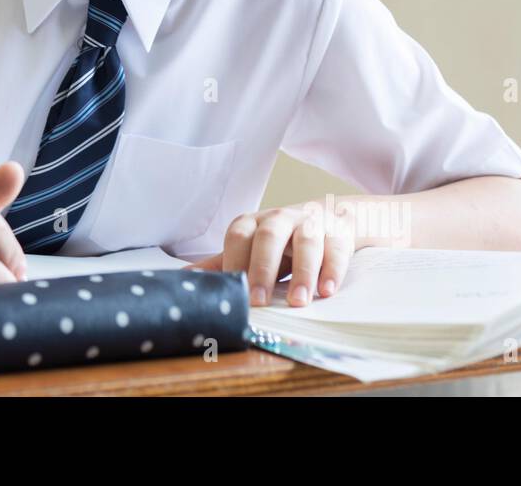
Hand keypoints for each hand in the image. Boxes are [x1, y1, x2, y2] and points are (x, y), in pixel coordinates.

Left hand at [184, 200, 357, 306]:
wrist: (327, 220)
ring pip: (307, 241)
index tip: (234, 291)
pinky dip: (332, 269)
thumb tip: (183, 279)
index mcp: (253, 223)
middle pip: (269, 236)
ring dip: (303, 272)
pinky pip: (336, 247)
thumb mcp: (250, 249)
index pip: (239, 236)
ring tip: (299, 302)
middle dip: (263, 268)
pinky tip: (327, 291)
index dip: (235, 262)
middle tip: (260, 301)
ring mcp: (310, 223)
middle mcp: (280, 218)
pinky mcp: (337, 232)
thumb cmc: (281, 242)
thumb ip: (221, 263)